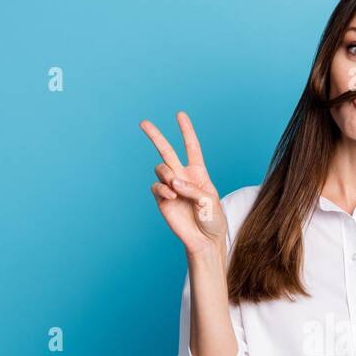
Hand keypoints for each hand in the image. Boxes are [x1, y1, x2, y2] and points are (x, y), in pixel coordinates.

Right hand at [140, 111, 228, 258]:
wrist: (204, 240)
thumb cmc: (212, 220)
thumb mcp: (209, 201)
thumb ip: (192, 188)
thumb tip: (173, 181)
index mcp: (198, 173)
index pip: (191, 147)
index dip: (186, 131)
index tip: (180, 115)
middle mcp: (183, 176)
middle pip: (167, 151)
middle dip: (155, 136)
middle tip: (143, 123)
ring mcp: (171, 187)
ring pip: (161, 168)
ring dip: (167, 174)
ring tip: (176, 189)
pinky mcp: (162, 199)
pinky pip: (156, 186)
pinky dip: (163, 188)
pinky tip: (172, 196)